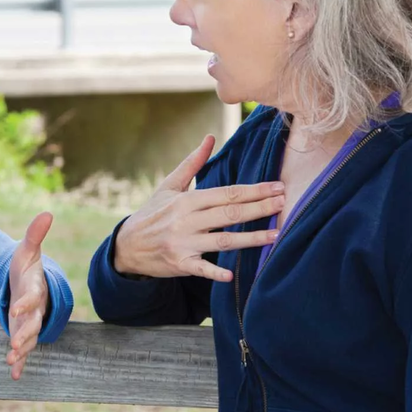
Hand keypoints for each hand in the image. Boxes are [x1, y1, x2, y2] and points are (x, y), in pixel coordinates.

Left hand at [6, 211, 52, 379]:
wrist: (31, 285)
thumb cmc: (27, 268)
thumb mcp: (27, 251)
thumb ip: (35, 235)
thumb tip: (47, 212)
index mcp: (34, 290)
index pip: (32, 298)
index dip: (26, 304)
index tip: (16, 310)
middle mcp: (35, 310)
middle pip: (32, 324)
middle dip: (25, 334)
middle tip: (15, 344)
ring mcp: (30, 324)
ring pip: (29, 339)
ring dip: (21, 350)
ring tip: (11, 360)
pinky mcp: (23, 333)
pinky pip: (23, 350)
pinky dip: (20, 362)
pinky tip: (14, 375)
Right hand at [113, 135, 284, 281]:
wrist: (127, 245)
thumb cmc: (153, 213)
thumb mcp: (169, 186)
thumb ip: (192, 163)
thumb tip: (210, 138)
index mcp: (187, 200)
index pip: (226, 194)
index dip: (253, 191)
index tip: (277, 187)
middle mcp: (186, 221)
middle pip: (229, 214)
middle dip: (259, 209)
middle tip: (284, 203)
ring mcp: (183, 243)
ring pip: (223, 241)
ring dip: (251, 239)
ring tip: (275, 235)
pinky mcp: (180, 264)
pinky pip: (201, 269)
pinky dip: (215, 272)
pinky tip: (231, 274)